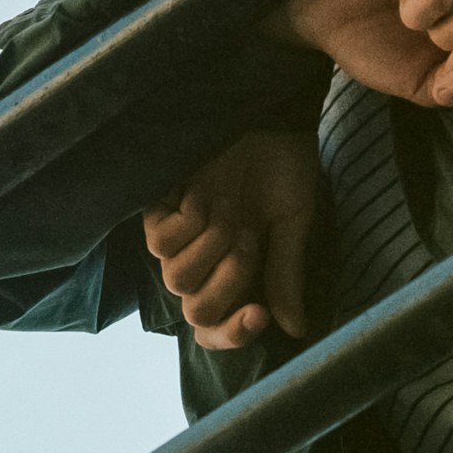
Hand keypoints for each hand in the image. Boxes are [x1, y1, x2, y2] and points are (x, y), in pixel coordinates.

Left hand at [143, 129, 318, 350]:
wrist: (269, 117)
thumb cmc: (283, 166)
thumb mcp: (293, 223)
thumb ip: (286, 275)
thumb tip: (295, 330)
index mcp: (235, 271)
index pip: (216, 329)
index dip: (232, 335)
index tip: (259, 314)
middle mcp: (203, 260)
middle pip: (197, 311)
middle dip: (230, 279)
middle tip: (250, 238)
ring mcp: (179, 235)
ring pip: (177, 279)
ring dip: (211, 249)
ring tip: (231, 213)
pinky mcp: (158, 208)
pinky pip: (161, 242)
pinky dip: (189, 224)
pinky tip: (204, 198)